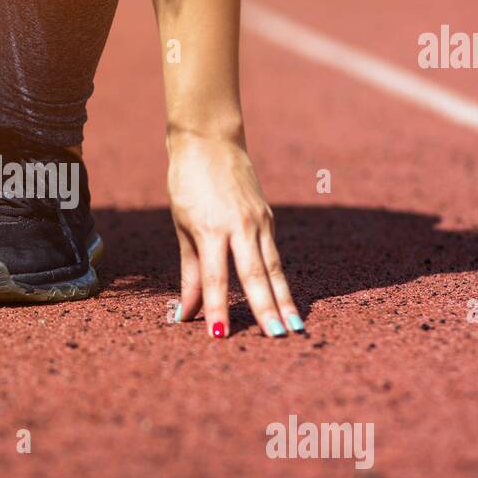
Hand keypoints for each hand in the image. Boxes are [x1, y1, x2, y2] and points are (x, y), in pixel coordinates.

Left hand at [166, 133, 301, 337]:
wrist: (209, 140)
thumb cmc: (187, 183)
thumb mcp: (182, 226)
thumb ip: (189, 271)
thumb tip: (185, 312)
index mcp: (211, 228)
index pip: (215, 277)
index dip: (217, 307)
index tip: (220, 335)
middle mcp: (240, 225)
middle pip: (254, 275)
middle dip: (266, 308)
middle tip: (277, 336)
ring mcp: (259, 220)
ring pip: (274, 267)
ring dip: (284, 299)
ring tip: (294, 326)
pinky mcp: (268, 218)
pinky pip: (273, 254)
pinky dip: (280, 280)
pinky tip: (287, 302)